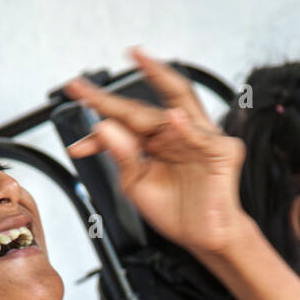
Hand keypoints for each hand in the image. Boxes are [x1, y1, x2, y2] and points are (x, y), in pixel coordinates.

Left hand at [63, 47, 252, 258]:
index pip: (124, 123)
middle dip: (114, 95)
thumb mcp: (137, 184)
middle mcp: (177, 132)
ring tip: (142, 61)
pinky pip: (202, 136)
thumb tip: (103, 127)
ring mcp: (201, 137)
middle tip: (83, 88)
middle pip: (144, 106)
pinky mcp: (223, 151)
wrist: (205, 238)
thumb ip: (122, 157)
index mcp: (156, 140)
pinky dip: (187, 127)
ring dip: (160, 77)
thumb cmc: (178, 212)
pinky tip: (173, 118)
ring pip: (179, 100)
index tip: (76, 138)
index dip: (98, 128)